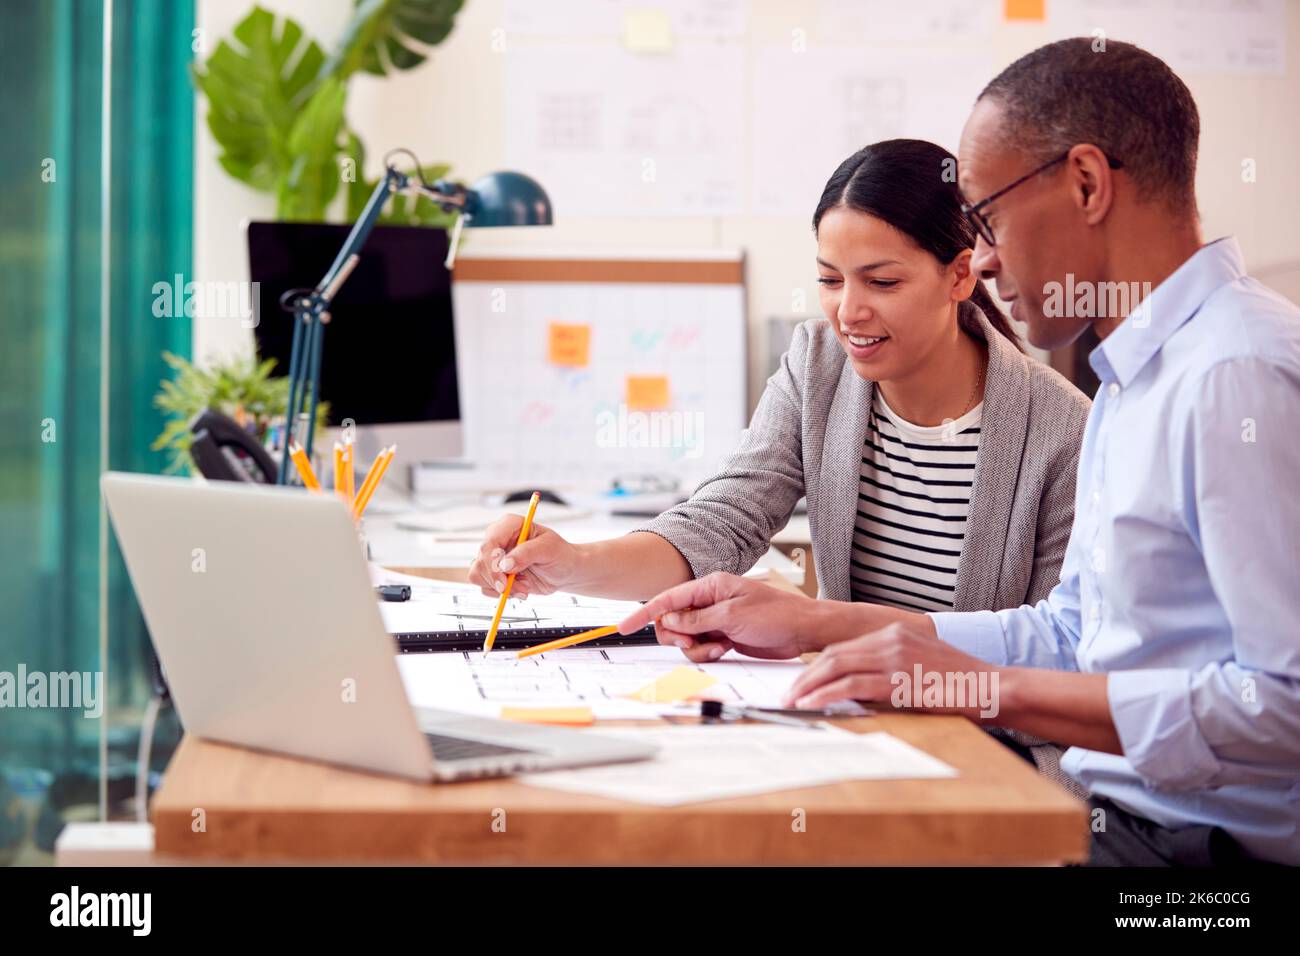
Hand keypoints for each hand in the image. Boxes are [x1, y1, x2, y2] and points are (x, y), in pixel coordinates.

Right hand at [467, 514, 582, 598]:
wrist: (564, 571)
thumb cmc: (560, 554)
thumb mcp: (549, 549)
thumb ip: (527, 553)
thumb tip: (505, 564)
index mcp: (511, 525)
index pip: (491, 541)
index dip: (493, 561)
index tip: (505, 577)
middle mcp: (499, 539)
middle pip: (481, 560)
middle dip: (499, 579)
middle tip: (520, 588)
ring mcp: (495, 558)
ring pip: (478, 574)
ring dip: (501, 588)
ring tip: (523, 588)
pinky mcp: (495, 574)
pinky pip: (485, 587)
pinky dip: (502, 594)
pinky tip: (519, 589)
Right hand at [618, 572, 821, 661]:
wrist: (803, 630)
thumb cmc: (776, 614)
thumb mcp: (732, 616)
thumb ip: (697, 619)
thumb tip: (669, 620)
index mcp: (710, 586)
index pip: (668, 598)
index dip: (644, 613)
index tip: (624, 626)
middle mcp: (709, 602)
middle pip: (671, 621)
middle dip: (676, 636)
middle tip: (692, 642)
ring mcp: (715, 620)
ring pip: (685, 639)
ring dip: (695, 648)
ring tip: (717, 647)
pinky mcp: (722, 637)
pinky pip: (700, 649)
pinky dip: (706, 654)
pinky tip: (723, 650)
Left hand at [783, 618, 1000, 718]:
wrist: (991, 686)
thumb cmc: (959, 683)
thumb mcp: (920, 665)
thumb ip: (889, 669)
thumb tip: (857, 689)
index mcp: (893, 632)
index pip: (843, 647)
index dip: (816, 666)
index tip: (800, 682)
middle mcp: (889, 638)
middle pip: (833, 654)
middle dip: (806, 675)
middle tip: (787, 693)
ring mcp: (894, 655)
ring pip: (836, 666)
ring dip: (809, 685)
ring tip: (791, 701)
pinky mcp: (898, 677)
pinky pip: (852, 685)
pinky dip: (827, 694)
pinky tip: (811, 704)